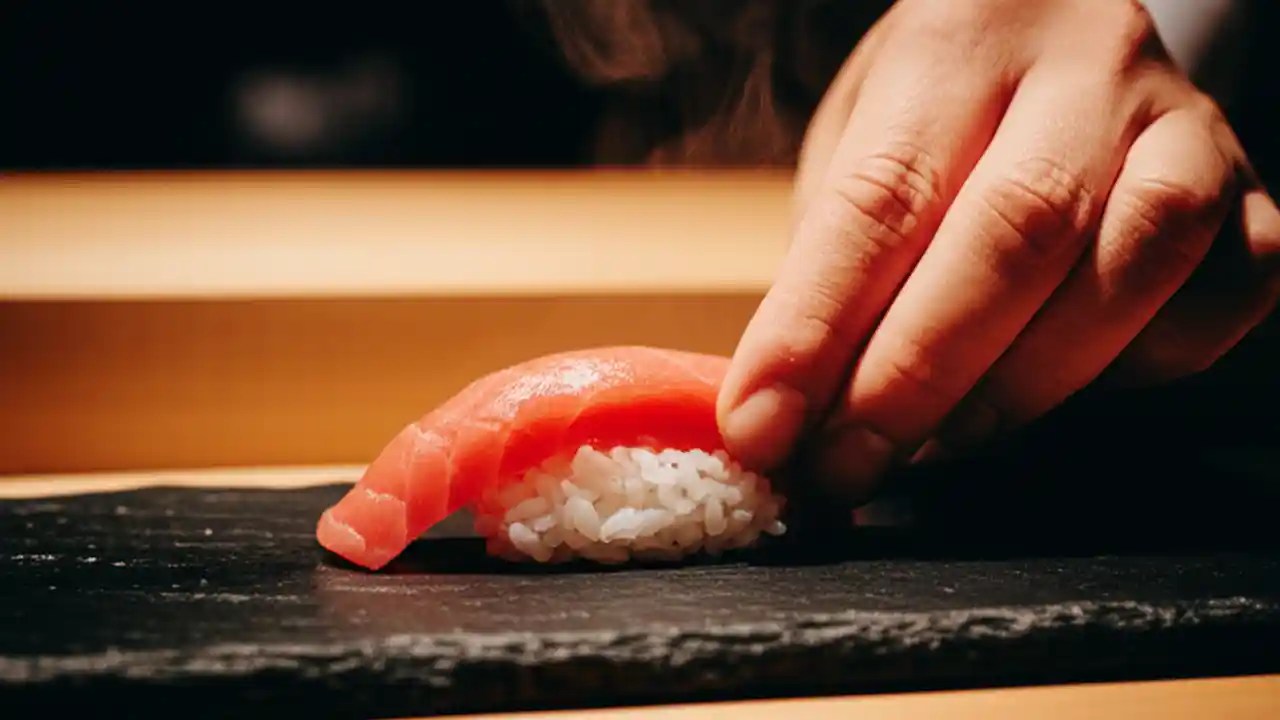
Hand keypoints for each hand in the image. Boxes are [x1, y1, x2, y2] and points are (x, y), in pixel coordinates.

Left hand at [717, 0, 1279, 502]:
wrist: (1065, 43)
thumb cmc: (940, 115)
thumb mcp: (858, 149)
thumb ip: (831, 268)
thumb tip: (782, 413)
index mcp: (960, 37)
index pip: (879, 198)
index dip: (814, 329)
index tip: (762, 427)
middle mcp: (1087, 65)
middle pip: (1011, 235)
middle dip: (912, 379)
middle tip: (842, 466)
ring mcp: (1186, 129)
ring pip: (1129, 267)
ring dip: (1020, 385)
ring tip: (941, 440)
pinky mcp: (1253, 198)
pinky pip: (1219, 301)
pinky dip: (1135, 370)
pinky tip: (1065, 383)